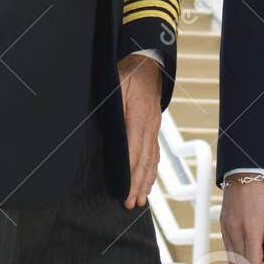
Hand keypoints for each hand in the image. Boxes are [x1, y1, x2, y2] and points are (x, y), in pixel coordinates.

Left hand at [118, 54, 162, 208]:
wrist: (147, 60)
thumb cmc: (128, 71)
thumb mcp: (115, 86)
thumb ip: (112, 109)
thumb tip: (109, 133)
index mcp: (139, 116)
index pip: (134, 151)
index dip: (130, 173)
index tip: (125, 190)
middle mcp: (150, 125)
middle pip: (144, 160)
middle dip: (137, 184)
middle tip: (130, 203)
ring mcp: (154, 127)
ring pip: (152, 159)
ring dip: (146, 181)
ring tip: (139, 199)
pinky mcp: (153, 126)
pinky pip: (155, 152)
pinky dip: (152, 170)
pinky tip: (148, 181)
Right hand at [221, 178, 263, 263]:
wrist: (245, 169)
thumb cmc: (262, 187)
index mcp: (250, 228)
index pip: (253, 263)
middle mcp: (235, 230)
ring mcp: (226, 227)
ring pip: (232, 258)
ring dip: (246, 262)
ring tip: (261, 254)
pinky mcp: (222, 224)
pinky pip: (228, 247)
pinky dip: (238, 253)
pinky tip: (250, 245)